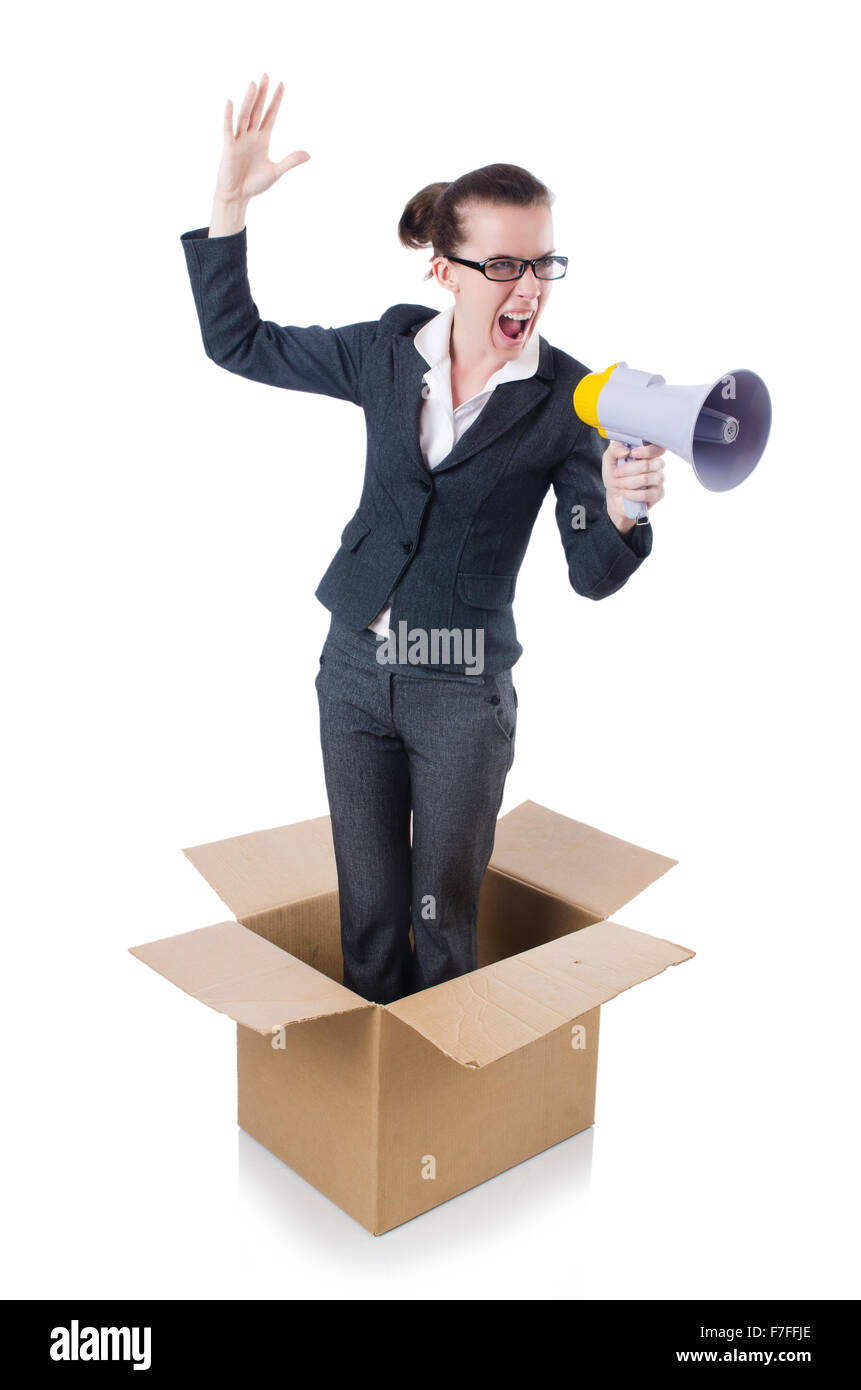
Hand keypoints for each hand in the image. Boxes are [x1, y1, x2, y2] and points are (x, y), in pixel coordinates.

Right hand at [213, 73, 308, 208]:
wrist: (237, 196)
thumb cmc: (254, 184)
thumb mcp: (276, 171)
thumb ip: (290, 161)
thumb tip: (309, 154)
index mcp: (262, 139)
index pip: (270, 115)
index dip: (276, 101)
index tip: (281, 84)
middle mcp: (250, 135)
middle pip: (257, 109)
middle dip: (263, 94)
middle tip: (266, 74)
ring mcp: (239, 139)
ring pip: (244, 115)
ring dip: (249, 100)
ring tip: (254, 83)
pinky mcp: (229, 147)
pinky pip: (228, 128)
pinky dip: (228, 116)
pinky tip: (230, 102)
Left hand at [603, 441, 665, 532]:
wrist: (615, 495)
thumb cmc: (615, 474)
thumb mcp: (610, 459)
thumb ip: (615, 449)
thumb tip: (626, 450)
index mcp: (649, 453)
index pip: (657, 448)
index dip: (645, 451)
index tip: (631, 454)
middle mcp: (657, 464)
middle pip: (647, 465)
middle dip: (627, 470)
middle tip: (615, 474)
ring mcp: (659, 479)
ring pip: (645, 479)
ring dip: (627, 482)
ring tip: (618, 484)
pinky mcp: (658, 494)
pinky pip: (647, 494)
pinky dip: (632, 494)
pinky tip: (624, 493)